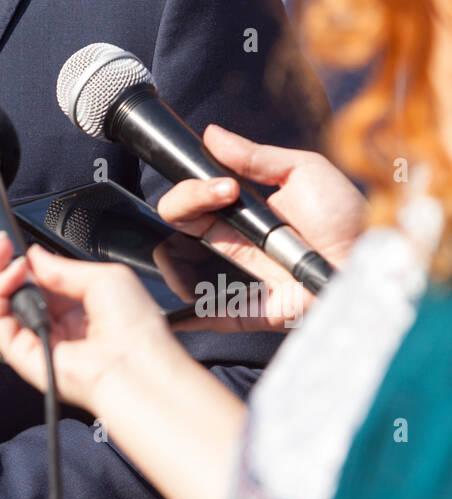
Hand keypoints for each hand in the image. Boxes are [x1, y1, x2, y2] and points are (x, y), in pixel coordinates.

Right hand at [0, 235, 181, 414]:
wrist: (137, 365)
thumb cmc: (136, 330)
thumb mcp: (105, 276)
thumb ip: (62, 266)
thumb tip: (33, 256)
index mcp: (72, 308)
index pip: (28, 282)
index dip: (7, 263)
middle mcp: (51, 325)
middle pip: (3, 294)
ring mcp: (35, 341)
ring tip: (0, 254)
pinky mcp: (22, 356)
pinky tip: (11, 275)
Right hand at [156, 124, 367, 329]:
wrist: (369, 261)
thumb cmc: (343, 216)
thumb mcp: (303, 171)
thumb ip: (256, 156)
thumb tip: (212, 134)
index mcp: (241, 210)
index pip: (194, 196)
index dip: (197, 186)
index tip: (227, 184)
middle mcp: (231, 242)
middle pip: (179, 221)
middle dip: (187, 200)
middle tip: (224, 195)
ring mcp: (233, 276)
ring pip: (179, 265)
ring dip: (176, 249)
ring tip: (213, 237)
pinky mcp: (243, 310)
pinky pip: (206, 316)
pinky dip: (187, 317)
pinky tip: (180, 309)